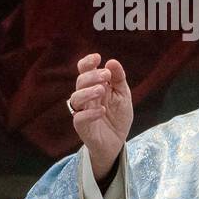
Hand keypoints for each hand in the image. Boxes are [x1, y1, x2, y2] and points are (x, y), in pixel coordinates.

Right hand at [70, 54, 132, 182]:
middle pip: (80, 82)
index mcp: (93, 87)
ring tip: (102, 90)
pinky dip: (90, 113)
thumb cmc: (117, 116)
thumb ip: (118, 79)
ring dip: (88, 92)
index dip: (87, 63)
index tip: (97, 57)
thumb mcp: (123, 95)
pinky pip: (79, 118)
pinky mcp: (82, 127)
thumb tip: (112, 62)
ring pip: (75, 99)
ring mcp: (82, 112)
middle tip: (106, 75)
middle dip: (91, 76)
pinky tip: (102, 110)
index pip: (84, 71)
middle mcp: (85, 98)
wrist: (117, 141)